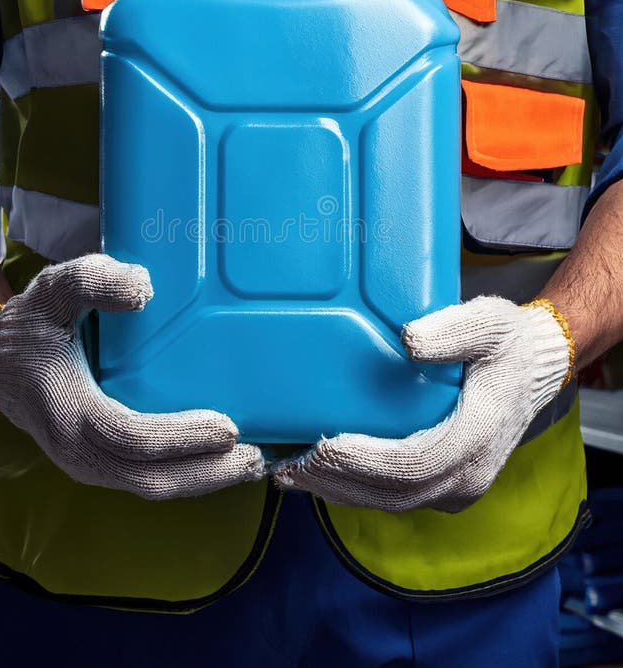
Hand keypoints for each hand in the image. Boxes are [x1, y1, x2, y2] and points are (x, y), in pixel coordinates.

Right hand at [0, 254, 264, 499]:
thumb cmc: (30, 326)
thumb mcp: (52, 290)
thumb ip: (91, 279)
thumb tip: (143, 290)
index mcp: (70, 414)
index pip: (133, 438)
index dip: (181, 438)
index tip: (229, 428)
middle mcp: (78, 451)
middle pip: (150, 478)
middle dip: (207, 473)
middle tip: (256, 459)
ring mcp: (87, 464)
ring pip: (150, 486)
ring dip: (202, 480)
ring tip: (249, 466)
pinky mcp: (98, 463)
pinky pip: (144, 479)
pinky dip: (184, 476)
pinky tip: (216, 463)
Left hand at [275, 296, 570, 511]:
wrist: (537, 370)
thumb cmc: (510, 345)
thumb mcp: (490, 323)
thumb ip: (453, 328)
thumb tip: (408, 339)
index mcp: (478, 437)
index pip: (414, 463)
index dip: (365, 460)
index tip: (323, 444)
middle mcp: (470, 474)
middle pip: (394, 492)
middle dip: (336, 481)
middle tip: (287, 465)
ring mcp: (460, 486)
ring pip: (391, 501)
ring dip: (339, 491)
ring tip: (291, 474)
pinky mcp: (447, 485)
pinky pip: (398, 496)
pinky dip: (356, 489)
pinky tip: (323, 475)